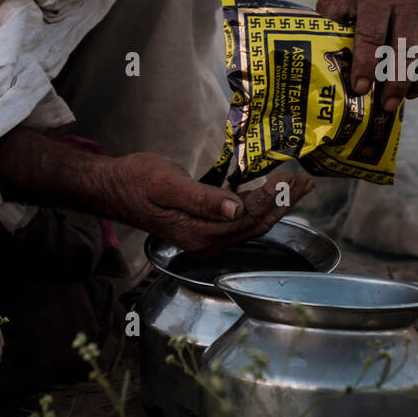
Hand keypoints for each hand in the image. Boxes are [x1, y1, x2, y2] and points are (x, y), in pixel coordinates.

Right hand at [101, 152, 313, 253]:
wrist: (111, 188)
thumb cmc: (136, 180)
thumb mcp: (166, 183)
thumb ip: (201, 198)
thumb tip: (236, 210)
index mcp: (199, 232)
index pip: (248, 218)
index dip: (273, 198)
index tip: (291, 175)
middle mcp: (205, 242)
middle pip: (255, 225)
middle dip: (282, 203)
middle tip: (305, 180)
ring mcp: (203, 238)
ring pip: (249, 225)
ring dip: (274, 205)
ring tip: (295, 186)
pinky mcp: (201, 229)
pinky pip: (237, 222)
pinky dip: (257, 206)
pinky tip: (266, 194)